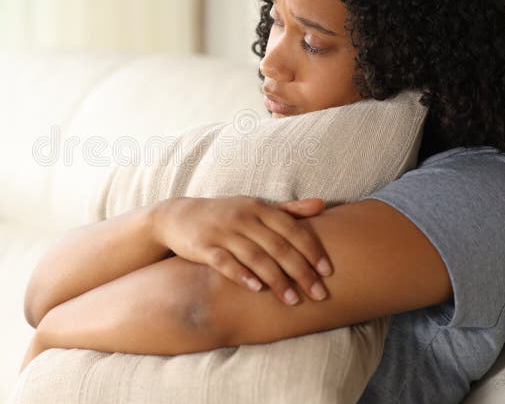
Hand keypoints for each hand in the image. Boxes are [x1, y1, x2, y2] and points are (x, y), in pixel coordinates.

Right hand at [149, 195, 332, 305]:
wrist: (177, 217)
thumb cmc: (225, 215)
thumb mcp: (254, 207)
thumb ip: (288, 210)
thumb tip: (322, 204)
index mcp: (258, 208)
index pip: (292, 228)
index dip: (311, 250)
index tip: (328, 271)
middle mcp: (242, 217)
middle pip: (277, 246)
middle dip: (301, 271)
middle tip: (319, 294)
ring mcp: (222, 231)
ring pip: (255, 257)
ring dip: (276, 280)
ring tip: (293, 300)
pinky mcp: (203, 246)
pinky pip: (225, 262)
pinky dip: (242, 275)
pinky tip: (257, 289)